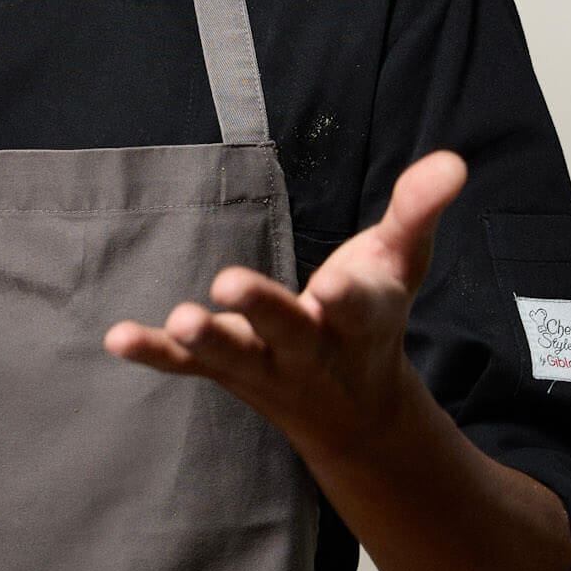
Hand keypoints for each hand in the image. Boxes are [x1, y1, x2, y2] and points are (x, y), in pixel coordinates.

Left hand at [102, 150, 466, 457]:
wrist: (353, 410)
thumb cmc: (373, 317)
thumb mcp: (402, 263)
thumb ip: (418, 211)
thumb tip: (453, 161)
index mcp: (362, 320)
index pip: (359, 308)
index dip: (349, 297)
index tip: (335, 285)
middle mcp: (313, 348)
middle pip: (290, 331)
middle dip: (264, 311)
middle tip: (228, 285)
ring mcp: (266, 366)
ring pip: (236, 356)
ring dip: (207, 339)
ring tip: (177, 319)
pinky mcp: (228, 372)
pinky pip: (187, 368)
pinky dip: (154, 355)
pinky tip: (117, 338)